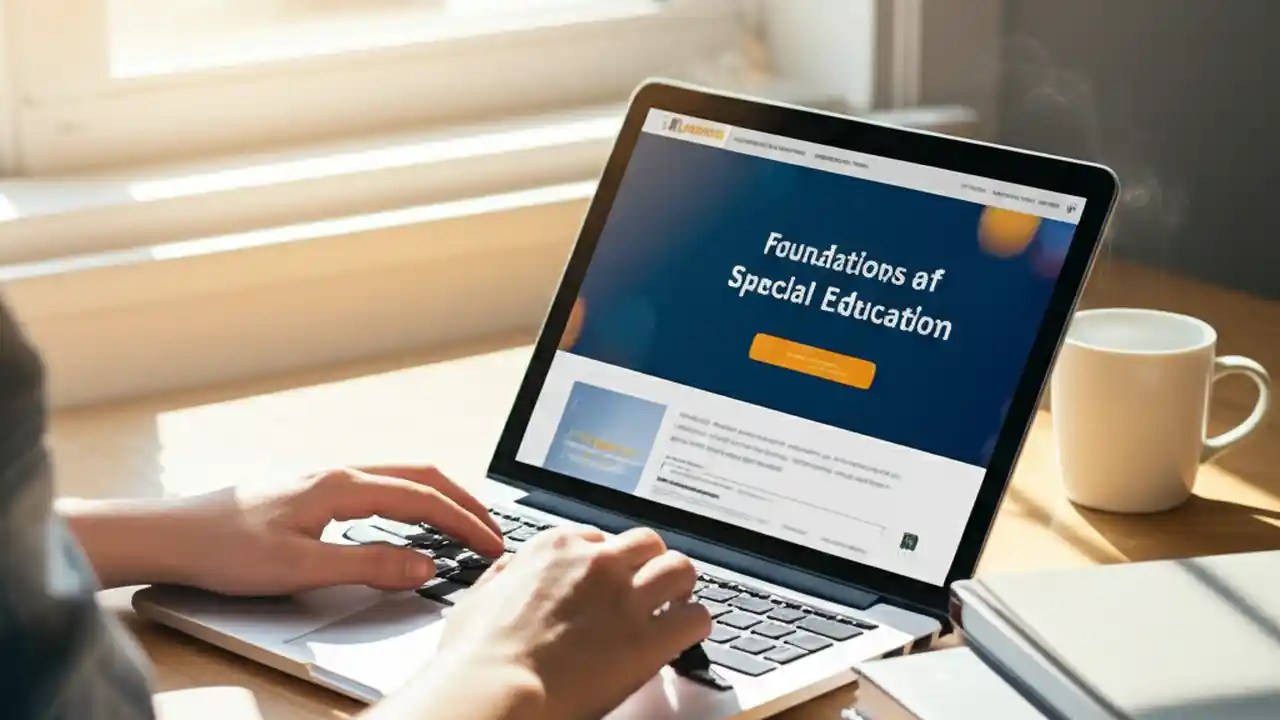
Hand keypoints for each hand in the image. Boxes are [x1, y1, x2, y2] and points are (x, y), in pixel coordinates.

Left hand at [61, 466, 503, 594]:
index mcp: (342, 485)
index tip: (491, 544)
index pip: (423, 499)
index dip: (464, 523)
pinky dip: (412, 500)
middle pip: (421, 476)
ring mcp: (326, 479)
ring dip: (439, 498)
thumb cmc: (225, 548)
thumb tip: (424, 565)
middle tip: (492, 531)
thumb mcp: (301, 567)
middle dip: (464, 501)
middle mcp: (339, 473)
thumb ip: (368, 565)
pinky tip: (409, 521)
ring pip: (401, 478)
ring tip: (463, 525)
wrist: (170, 534)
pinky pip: (381, 486)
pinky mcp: (314, 492)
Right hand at [382, 526, 711, 719]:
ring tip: (675, 605)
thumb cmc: (476, 654)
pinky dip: (694, 625)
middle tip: (648, 588)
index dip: (608, 562)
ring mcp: (626, 597)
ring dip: (679, 587)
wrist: (493, 689)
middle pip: (646, 544)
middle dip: (648, 565)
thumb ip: (504, 576)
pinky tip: (682, 636)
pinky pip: (697, 617)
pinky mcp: (648, 638)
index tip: (609, 580)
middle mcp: (596, 563)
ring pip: (680, 569)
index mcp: (555, 547)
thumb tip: (511, 570)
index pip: (600, 538)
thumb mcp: (480, 596)